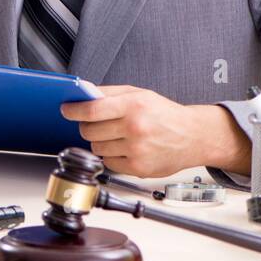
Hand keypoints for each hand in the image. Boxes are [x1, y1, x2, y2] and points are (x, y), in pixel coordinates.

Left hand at [60, 85, 249, 177]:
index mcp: (134, 106)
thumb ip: (109, 93)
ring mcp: (136, 150)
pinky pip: (108, 163)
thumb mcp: (140, 94)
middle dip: (88, 127)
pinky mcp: (138, 168)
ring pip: (96, 148)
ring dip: (101, 142)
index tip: (66, 110)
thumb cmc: (165, 114)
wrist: (193, 136)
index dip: (73, 110)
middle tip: (97, 124)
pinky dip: (112, 156)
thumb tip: (82, 93)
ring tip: (118, 136)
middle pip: (89, 131)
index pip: (92, 110)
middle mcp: (135, 128)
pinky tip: (126, 148)